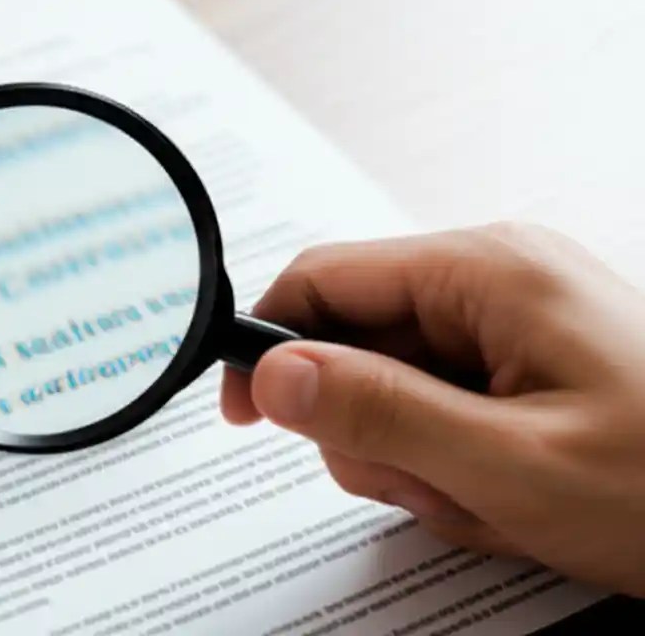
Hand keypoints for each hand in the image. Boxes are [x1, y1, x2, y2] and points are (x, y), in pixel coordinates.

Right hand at [220, 222, 644, 597]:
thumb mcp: (510, 466)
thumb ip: (381, 414)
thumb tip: (272, 374)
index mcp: (488, 272)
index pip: (322, 279)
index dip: (267, 346)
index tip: (245, 415)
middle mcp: (495, 279)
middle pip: (354, 341)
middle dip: (371, 428)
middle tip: (429, 483)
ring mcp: (511, 321)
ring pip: (391, 384)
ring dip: (414, 456)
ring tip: (484, 498)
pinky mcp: (523, 361)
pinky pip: (438, 406)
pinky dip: (450, 461)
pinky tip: (503, 495)